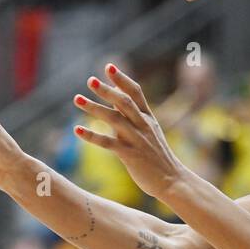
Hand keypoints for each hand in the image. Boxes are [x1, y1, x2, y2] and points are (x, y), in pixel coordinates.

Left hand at [73, 63, 188, 201]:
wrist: (173, 181)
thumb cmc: (158, 158)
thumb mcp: (148, 134)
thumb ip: (131, 120)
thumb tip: (112, 107)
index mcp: (148, 118)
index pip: (136, 93)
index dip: (122, 79)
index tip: (109, 67)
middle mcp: (143, 126)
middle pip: (124, 102)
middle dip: (107, 90)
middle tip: (90, 80)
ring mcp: (137, 140)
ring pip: (114, 119)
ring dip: (94, 108)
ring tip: (77, 99)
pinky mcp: (130, 155)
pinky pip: (108, 143)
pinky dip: (91, 136)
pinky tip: (76, 130)